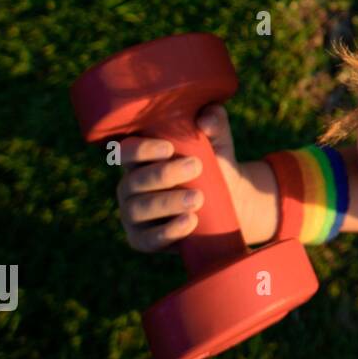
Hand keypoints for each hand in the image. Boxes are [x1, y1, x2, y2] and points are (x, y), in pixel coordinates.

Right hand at [115, 103, 249, 252]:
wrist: (232, 202)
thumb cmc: (216, 165)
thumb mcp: (219, 141)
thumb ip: (215, 122)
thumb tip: (205, 119)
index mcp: (139, 160)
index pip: (125, 151)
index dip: (140, 150)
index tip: (169, 149)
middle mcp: (130, 186)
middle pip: (133, 181)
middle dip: (163, 175)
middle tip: (197, 167)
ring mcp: (134, 215)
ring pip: (138, 209)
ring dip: (167, 203)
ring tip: (198, 198)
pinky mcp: (144, 239)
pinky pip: (147, 239)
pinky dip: (168, 231)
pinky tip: (190, 221)